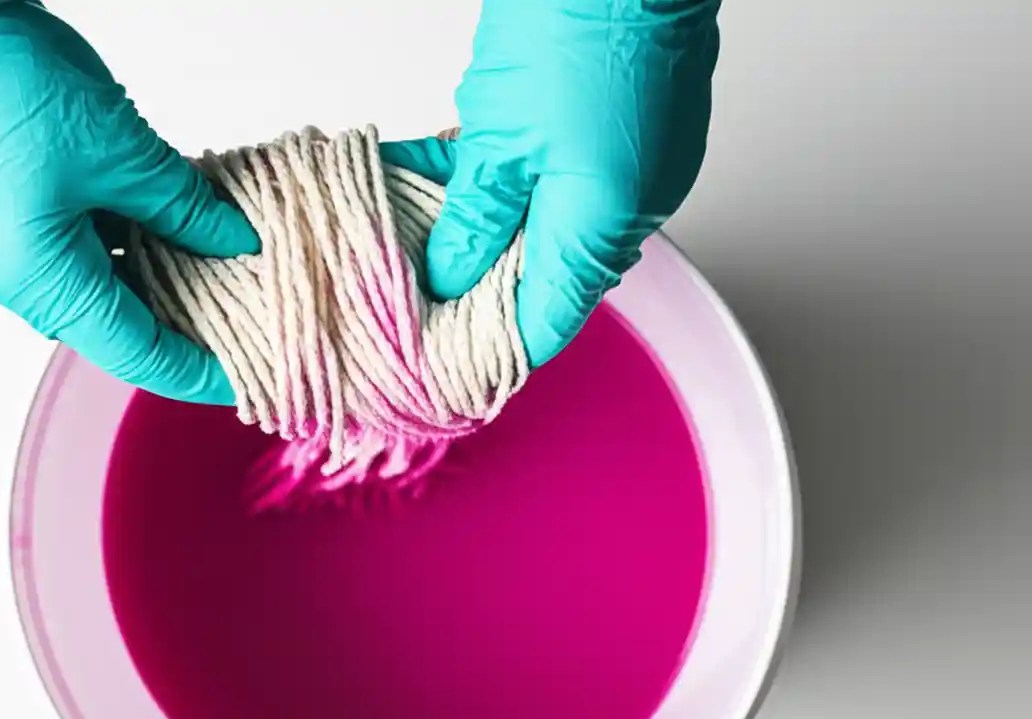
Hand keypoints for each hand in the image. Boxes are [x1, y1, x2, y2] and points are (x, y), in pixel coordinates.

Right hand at [0, 1, 258, 403]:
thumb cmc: (0, 80)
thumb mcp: (119, 149)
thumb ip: (183, 206)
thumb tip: (235, 241)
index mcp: (37, 279)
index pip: (137, 353)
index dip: (198, 370)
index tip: (246, 376)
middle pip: (105, 320)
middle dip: (173, 314)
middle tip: (234, 301)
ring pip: (76, 278)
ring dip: (135, 269)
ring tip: (197, 250)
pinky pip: (45, 245)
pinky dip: (97, 238)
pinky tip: (140, 210)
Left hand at [383, 0, 720, 366]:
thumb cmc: (580, 24)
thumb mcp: (498, 139)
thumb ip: (474, 219)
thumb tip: (450, 276)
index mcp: (601, 226)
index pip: (542, 325)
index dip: (486, 348)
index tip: (435, 356)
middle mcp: (629, 208)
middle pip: (545, 278)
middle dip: (476, 283)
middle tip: (415, 280)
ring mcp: (632, 169)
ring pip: (548, 225)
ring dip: (487, 227)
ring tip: (420, 220)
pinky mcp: (626, 131)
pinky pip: (564, 182)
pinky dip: (513, 185)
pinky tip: (457, 172)